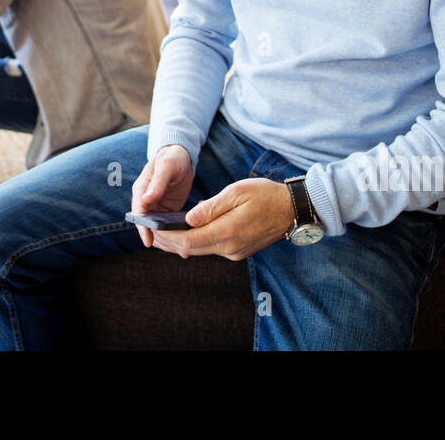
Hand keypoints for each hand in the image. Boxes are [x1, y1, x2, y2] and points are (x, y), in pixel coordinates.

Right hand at [130, 145, 193, 247]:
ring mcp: (157, 207)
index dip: (142, 228)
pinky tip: (186, 243)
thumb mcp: (166, 166)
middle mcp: (146, 201)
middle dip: (157, 238)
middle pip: (147, 225)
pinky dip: (175, 234)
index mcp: (141, 191)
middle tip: (172, 249)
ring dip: (167, 239)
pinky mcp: (168, 210)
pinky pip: (168, 225)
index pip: (138, 213)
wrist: (181, 155)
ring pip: (158, 228)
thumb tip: (146, 199)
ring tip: (182, 251)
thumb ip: (157, 183)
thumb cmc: (171, 157)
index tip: (148, 241)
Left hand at [149, 178, 292, 260]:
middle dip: (170, 242)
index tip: (154, 230)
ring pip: (201, 250)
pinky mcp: (238, 251)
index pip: (189, 241)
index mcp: (228, 232)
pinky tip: (188, 231)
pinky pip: (212, 248)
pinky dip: (197, 241)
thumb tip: (188, 219)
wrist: (292, 209)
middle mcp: (230, 247)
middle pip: (192, 249)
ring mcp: (235, 252)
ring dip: (182, 243)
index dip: (168, 238)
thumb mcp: (236, 192)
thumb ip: (211, 207)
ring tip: (164, 231)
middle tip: (152, 232)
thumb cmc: (265, 195)